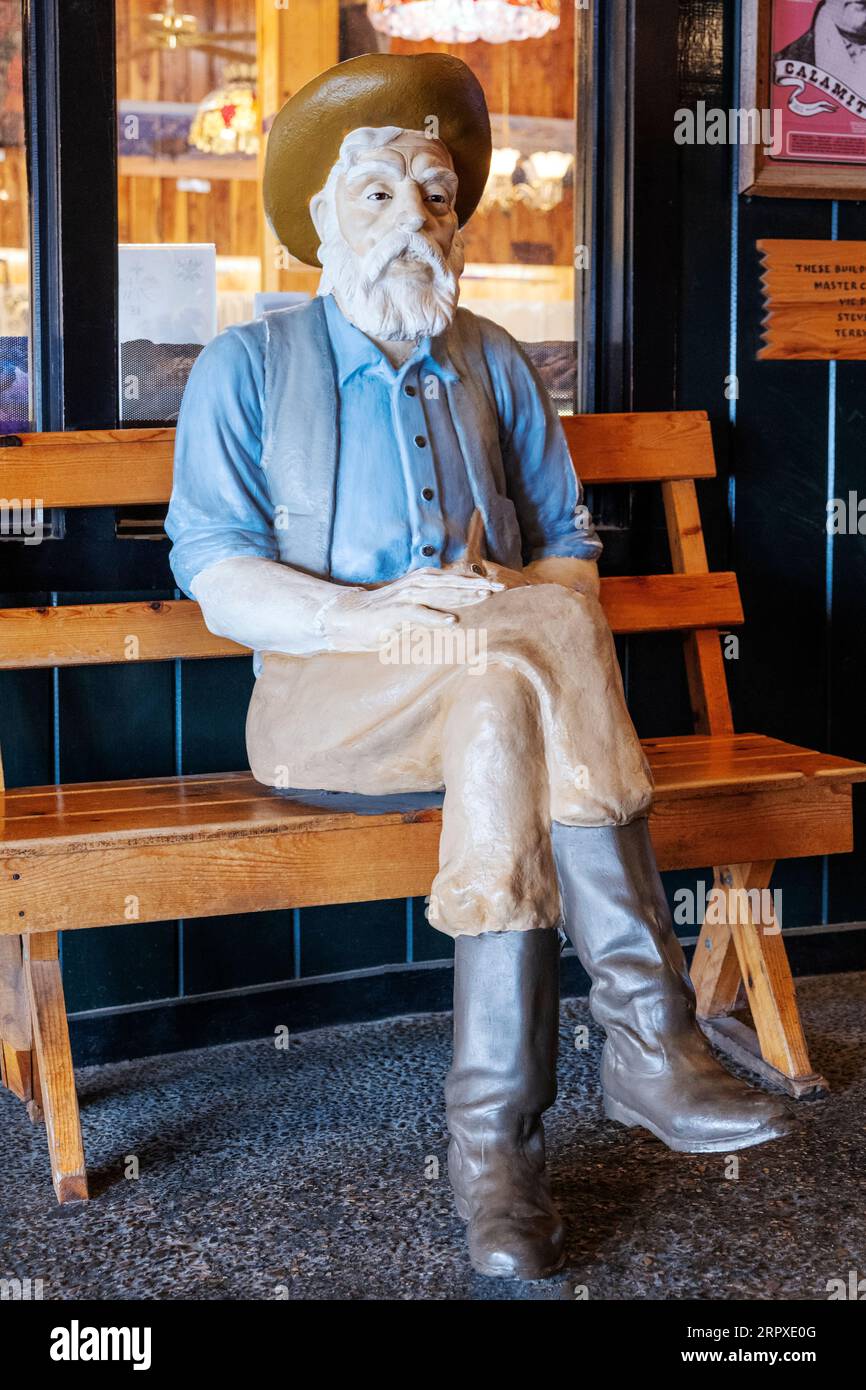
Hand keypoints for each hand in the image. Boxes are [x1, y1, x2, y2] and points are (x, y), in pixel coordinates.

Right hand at [319, 567, 504, 652]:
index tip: (500, 586)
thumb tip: (458, 613)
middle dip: (478, 585)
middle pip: (453, 583)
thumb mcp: (412, 608)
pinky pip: (418, 614)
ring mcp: (405, 596)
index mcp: (422, 581)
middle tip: (502, 588)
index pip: (455, 580)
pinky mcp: (394, 612)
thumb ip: (433, 606)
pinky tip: (452, 622)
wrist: (348, 616)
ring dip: (462, 595)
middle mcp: (416, 584)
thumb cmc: (383, 615)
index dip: (478, 582)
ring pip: (439, 594)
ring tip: (485, 597)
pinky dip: (435, 617)